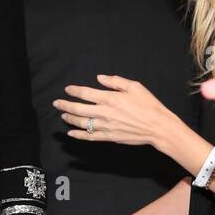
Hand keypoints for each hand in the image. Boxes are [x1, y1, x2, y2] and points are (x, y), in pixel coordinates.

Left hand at [53, 75, 173, 147]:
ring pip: (82, 124)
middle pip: (79, 109)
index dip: (74, 91)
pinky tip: (72, 133)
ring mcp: (106, 126)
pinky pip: (90, 137)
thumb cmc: (149, 105)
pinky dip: (79, 135)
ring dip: (70, 119)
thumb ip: (115, 81)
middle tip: (56, 103)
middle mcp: (105, 113)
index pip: (86, 93)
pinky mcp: (109, 137)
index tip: (67, 89)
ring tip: (63, 115)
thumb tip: (99, 78)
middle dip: (65, 105)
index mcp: (110, 98)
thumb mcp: (135, 86)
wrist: (157, 126)